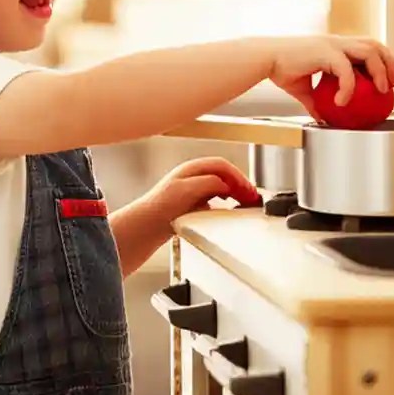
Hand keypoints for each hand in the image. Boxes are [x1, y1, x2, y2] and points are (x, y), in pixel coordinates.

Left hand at [132, 157, 259, 240]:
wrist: (142, 228)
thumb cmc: (158, 208)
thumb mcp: (186, 191)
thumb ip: (208, 183)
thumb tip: (225, 184)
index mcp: (191, 170)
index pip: (222, 166)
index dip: (238, 177)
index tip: (249, 191)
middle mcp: (192, 178)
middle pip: (223, 175)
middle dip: (240, 184)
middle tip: (252, 199)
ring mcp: (191, 191)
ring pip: (220, 187)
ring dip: (234, 194)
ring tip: (244, 204)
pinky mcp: (190, 206)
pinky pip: (213, 200)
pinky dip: (224, 204)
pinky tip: (227, 214)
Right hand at [267, 35, 393, 119]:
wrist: (265, 60)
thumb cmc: (280, 70)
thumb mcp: (303, 90)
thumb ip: (316, 102)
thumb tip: (323, 119)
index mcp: (334, 46)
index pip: (366, 46)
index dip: (381, 60)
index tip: (386, 80)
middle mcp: (337, 41)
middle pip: (374, 44)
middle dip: (389, 63)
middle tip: (391, 86)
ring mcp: (332, 44)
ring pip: (368, 52)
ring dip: (380, 71)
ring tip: (382, 90)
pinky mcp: (325, 52)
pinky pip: (346, 71)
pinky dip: (349, 87)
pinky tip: (343, 101)